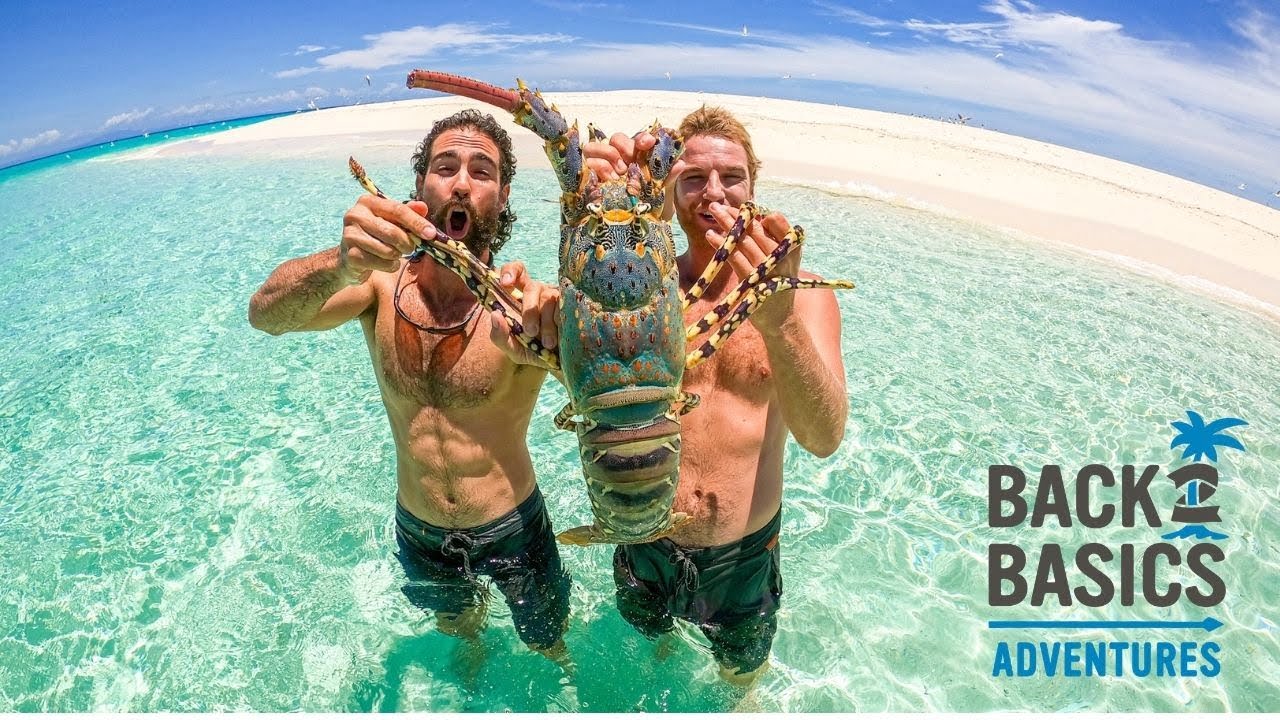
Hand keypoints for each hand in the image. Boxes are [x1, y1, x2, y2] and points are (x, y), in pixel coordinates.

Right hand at [339, 195, 436, 282]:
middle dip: (408, 244)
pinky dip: (390, 266)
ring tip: (392, 253)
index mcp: (367, 202)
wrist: (350, 259)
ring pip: (388, 250)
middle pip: (393, 232)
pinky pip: (382, 263)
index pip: (398, 210)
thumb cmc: (376, 235)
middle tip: (410, 248)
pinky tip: (383, 262)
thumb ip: (408, 213)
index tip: (431, 234)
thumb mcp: (392, 221)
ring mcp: (350, 235)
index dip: (417, 223)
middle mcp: (355, 215)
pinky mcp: (350, 255)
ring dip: (397, 255)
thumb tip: (423, 207)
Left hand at [489, 261, 560, 371]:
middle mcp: (539, 292)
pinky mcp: (573, 304)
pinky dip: (561, 321)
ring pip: (550, 298)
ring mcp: (557, 296)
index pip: (516, 272)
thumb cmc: (534, 351)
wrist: (560, 364)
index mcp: (521, 297)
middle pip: (532, 287)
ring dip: (547, 323)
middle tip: (530, 332)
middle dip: (530, 311)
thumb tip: (495, 315)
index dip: (510, 272)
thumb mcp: (513, 349)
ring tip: (547, 343)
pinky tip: (562, 335)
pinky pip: (566, 305)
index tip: (505, 284)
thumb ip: (499, 336)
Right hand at [584, 131, 684, 219]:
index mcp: (638, 158)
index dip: (642, 137)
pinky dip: (596, 166)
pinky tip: (607, 180)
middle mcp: (620, 159)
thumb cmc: (649, 209)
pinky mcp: (589, 179)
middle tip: (630, 162)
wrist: (636, 231)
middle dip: (623, 146)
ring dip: (607, 155)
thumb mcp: (662, 195)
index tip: (648, 142)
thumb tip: (679, 164)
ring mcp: (602, 168)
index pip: (638, 140)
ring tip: (618, 174)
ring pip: (596, 147)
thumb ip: (669, 178)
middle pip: (616, 139)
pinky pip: (587, 163)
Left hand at [705, 202, 800, 333]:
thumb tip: (751, 216)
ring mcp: (768, 269)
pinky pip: (734, 258)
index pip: (777, 221)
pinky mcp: (753, 282)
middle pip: (756, 228)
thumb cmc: (778, 284)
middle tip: (716, 205)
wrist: (782, 319)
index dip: (758, 213)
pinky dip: (721, 244)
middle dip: (735, 214)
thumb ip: (773, 239)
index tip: (743, 207)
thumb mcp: (784, 260)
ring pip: (743, 240)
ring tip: (712, 212)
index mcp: (793, 247)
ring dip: (726, 223)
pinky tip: (710, 235)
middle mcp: (782, 256)